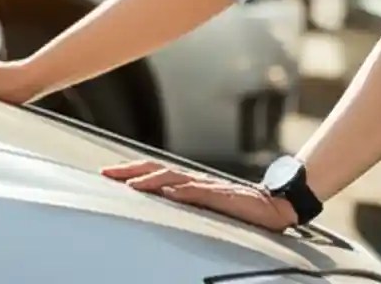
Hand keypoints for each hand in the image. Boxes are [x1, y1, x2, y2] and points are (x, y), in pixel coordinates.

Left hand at [101, 160, 298, 232]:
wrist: (273, 207)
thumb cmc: (239, 210)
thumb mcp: (206, 207)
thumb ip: (185, 203)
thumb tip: (160, 201)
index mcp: (189, 183)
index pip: (154, 172)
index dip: (130, 171)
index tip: (107, 174)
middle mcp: (195, 180)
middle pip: (157, 169)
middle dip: (130, 171)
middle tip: (107, 174)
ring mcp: (209, 187)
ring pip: (175, 178)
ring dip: (151, 180)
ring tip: (131, 185)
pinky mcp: (223, 197)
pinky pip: (201, 193)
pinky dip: (184, 192)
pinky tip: (170, 193)